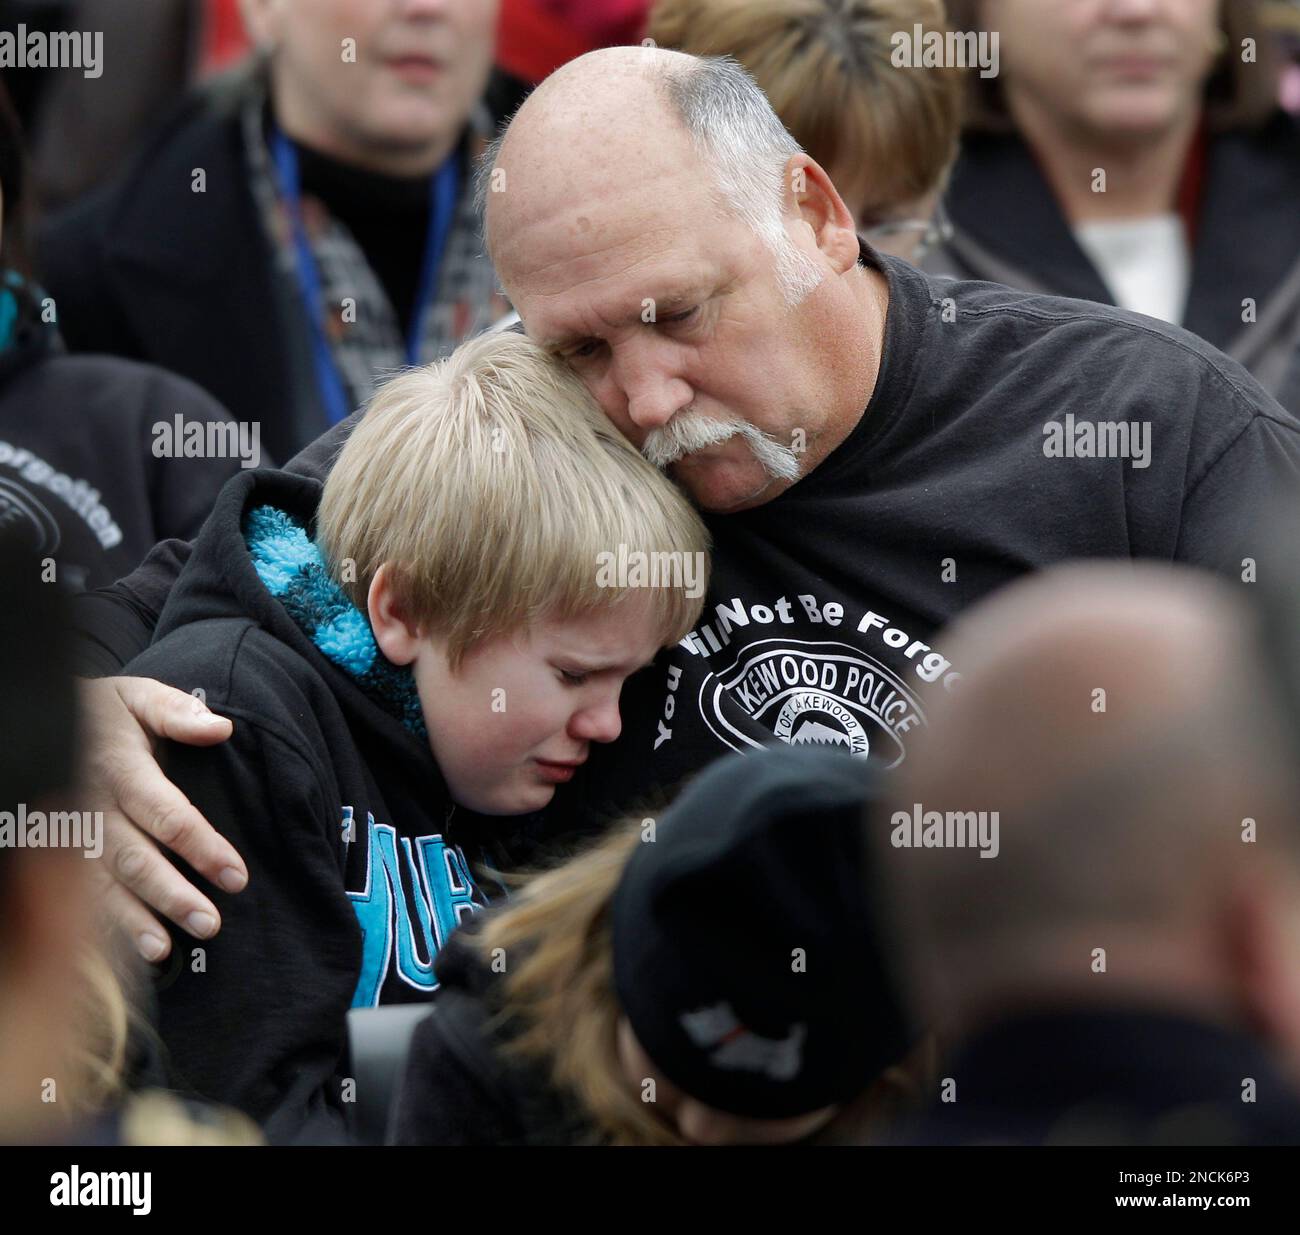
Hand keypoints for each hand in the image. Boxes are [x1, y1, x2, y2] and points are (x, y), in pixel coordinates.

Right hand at [82, 676, 246, 962]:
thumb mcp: (137, 697)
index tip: (237, 877)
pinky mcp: (56, 852)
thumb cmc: (103, 713)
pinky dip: (102, 925)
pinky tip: (125, 951)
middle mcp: (92, 808)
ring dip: (133, 920)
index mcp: (119, 769)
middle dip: (172, 895)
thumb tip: (220, 728)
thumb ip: (177, 711)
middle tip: (210, 925)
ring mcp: (69, 835)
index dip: (202, 847)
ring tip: (163, 950)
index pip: (167, 815)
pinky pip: (78, 894)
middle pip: (135, 859)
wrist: (42, 723)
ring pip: (103, 884)